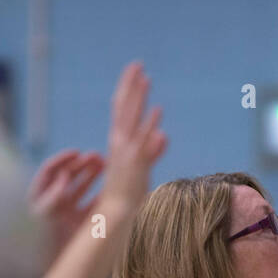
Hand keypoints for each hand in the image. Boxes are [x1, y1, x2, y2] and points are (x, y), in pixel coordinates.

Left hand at [28, 148, 104, 256]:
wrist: (44, 270)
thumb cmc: (37, 243)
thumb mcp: (41, 217)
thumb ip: (52, 196)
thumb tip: (64, 176)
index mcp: (40, 197)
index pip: (50, 172)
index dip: (63, 160)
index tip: (77, 153)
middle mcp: (54, 203)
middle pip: (68, 178)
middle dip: (82, 166)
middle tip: (97, 157)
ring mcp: (68, 214)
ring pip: (82, 190)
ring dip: (93, 177)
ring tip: (106, 165)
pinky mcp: (80, 226)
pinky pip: (93, 208)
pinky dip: (102, 197)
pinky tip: (112, 189)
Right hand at [98, 62, 167, 212]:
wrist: (114, 213)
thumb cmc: (125, 193)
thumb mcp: (143, 166)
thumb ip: (153, 149)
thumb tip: (163, 135)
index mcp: (118, 141)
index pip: (121, 109)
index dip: (127, 89)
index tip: (134, 71)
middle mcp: (119, 143)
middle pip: (124, 107)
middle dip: (131, 85)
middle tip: (138, 63)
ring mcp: (127, 152)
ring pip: (132, 119)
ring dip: (139, 98)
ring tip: (147, 78)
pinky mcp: (135, 164)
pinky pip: (143, 141)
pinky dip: (149, 125)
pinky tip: (158, 110)